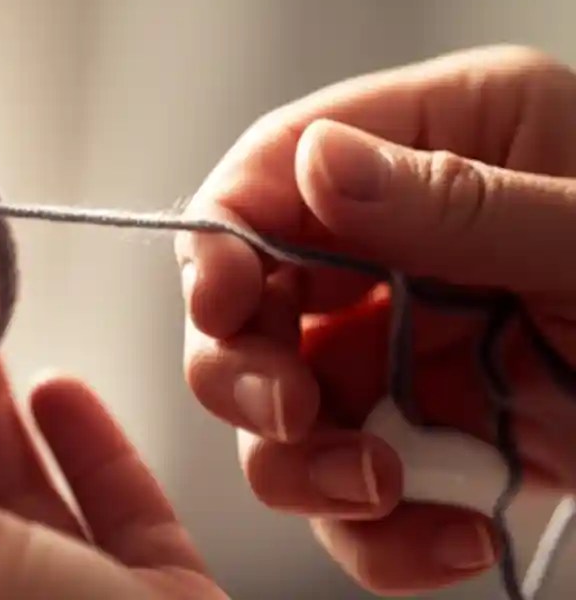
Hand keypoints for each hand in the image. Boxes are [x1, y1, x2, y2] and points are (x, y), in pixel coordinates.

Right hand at [176, 45, 575, 594]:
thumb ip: (456, 203)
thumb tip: (310, 163)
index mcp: (446, 140)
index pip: (276, 168)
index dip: (223, 235)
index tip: (222, 304)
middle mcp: (408, 239)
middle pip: (254, 295)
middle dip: (247, 366)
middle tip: (293, 419)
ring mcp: (416, 341)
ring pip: (284, 407)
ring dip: (303, 466)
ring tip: (378, 494)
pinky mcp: (437, 434)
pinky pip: (356, 491)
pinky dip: (381, 534)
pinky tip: (450, 537)